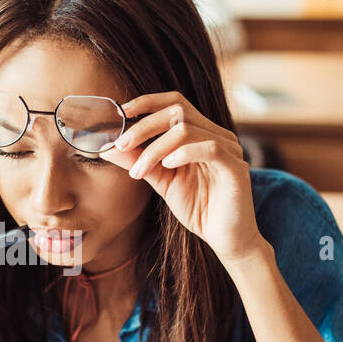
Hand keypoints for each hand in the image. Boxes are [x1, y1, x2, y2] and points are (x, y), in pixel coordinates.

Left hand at [100, 91, 263, 265]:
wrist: (226, 239)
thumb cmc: (199, 209)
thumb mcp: (162, 182)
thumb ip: (139, 161)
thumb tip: (107, 148)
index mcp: (201, 134)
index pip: (175, 103)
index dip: (147, 102)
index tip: (121, 112)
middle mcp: (216, 135)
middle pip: (178, 110)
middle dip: (144, 126)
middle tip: (121, 145)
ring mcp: (228, 148)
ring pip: (186, 129)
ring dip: (155, 149)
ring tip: (140, 171)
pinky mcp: (235, 167)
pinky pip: (209, 148)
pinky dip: (182, 153)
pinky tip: (167, 166)